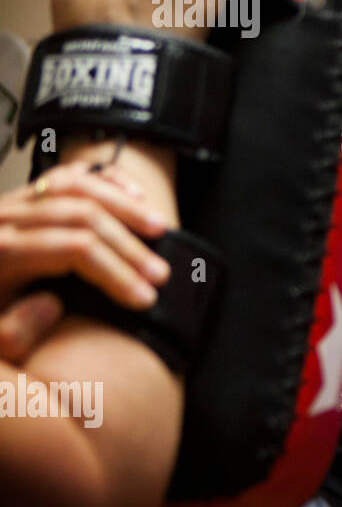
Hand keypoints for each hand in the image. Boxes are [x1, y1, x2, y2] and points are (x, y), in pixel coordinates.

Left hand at [0, 161, 171, 358]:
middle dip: (129, 246)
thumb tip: (52, 306)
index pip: (75, 249)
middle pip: (84, 216)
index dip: (116, 273)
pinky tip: (136, 194)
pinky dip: (107, 179)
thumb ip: (14, 334)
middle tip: (161, 273)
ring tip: (161, 228)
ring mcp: (19, 200)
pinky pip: (72, 173)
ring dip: (127, 207)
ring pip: (82, 185)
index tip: (145, 298)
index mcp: (1, 251)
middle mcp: (9, 217)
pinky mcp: (29, 194)